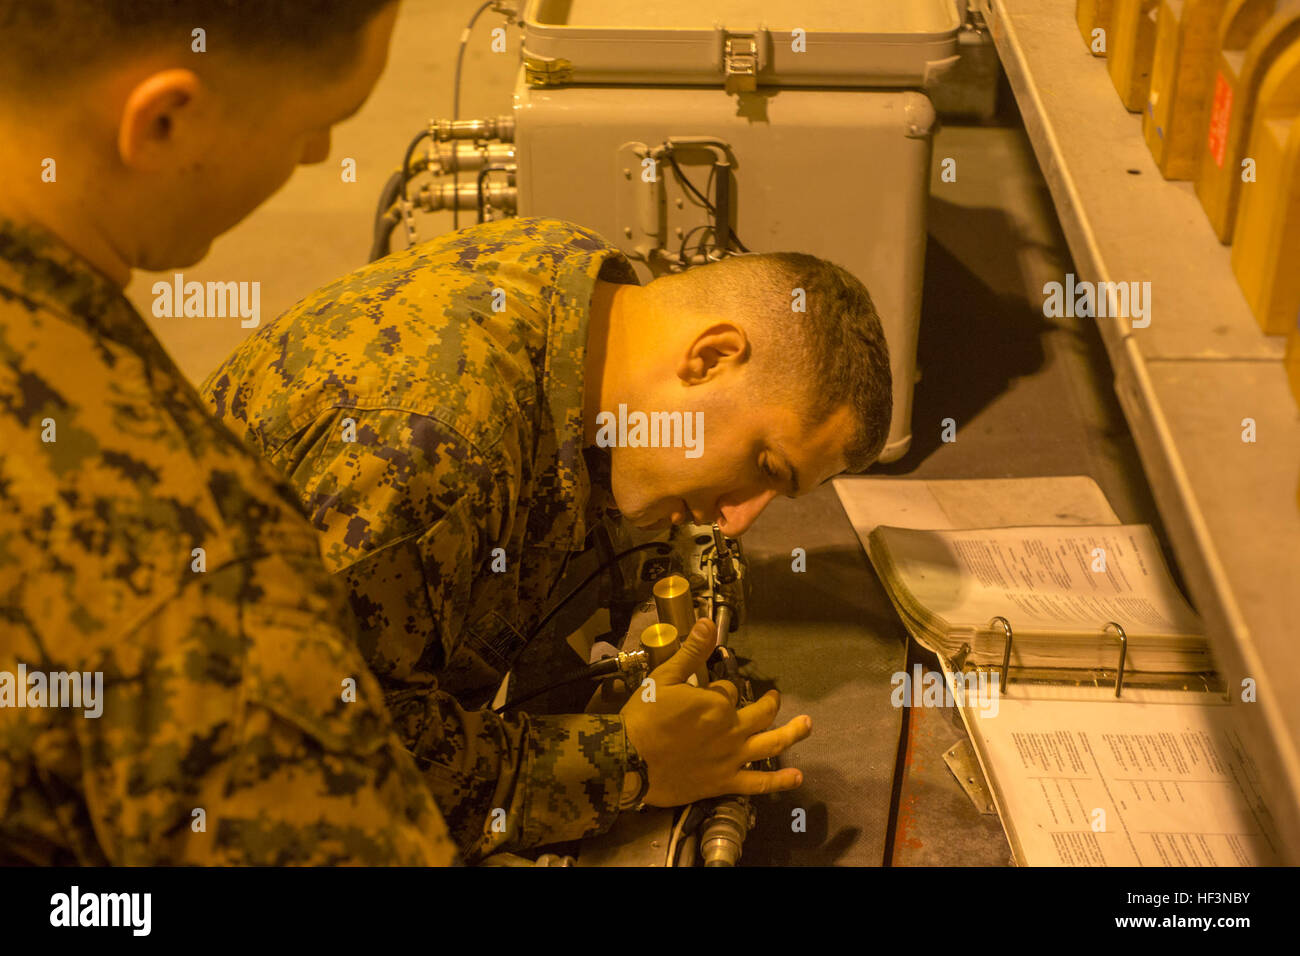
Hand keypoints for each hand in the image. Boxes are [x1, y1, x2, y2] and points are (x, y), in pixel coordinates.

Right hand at [620, 617, 811, 806]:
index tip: (706, 691)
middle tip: (774, 698)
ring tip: (807, 725)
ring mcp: (731, 758)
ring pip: (771, 744)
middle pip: (759, 714)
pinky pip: (758, 783)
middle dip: (769, 703)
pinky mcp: (724, 783)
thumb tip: (707, 622)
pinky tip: (797, 777)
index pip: (728, 690)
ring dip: (793, 734)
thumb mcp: (663, 677)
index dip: (719, 689)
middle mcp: (731, 730)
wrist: (628, 761)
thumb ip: (690, 652)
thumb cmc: (643, 717)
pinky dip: (780, 781)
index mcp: (717, 703)